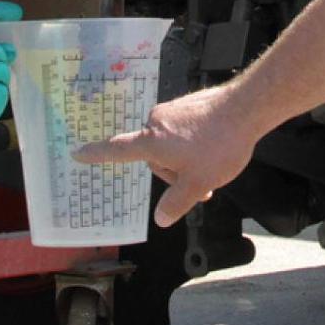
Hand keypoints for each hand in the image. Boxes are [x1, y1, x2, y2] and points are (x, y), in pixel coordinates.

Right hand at [73, 83, 260, 226]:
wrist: (247, 109)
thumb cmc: (220, 146)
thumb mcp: (198, 183)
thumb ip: (177, 203)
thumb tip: (160, 219)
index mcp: (152, 142)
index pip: (117, 150)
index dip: (96, 154)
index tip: (77, 152)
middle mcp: (157, 122)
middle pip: (154, 156)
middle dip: (174, 172)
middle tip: (201, 184)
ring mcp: (173, 111)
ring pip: (170, 144)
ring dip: (186, 159)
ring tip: (213, 164)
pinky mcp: (189, 105)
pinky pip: (183, 131)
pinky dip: (194, 144)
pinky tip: (215, 147)